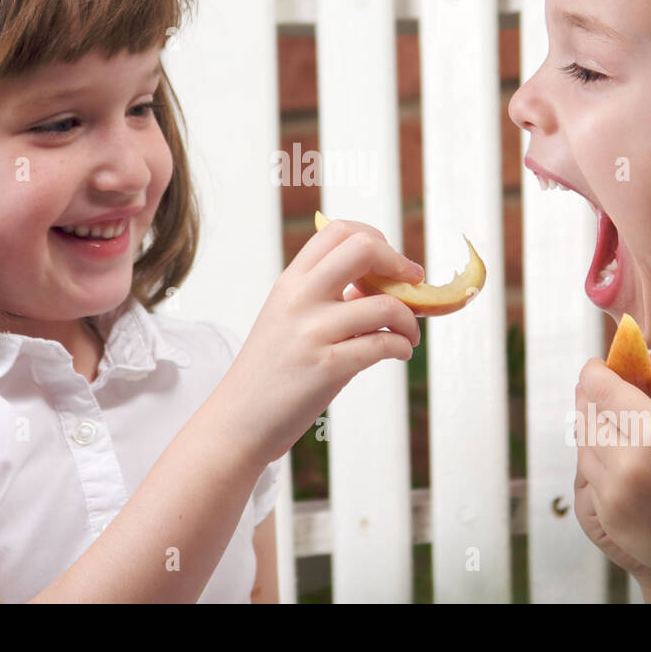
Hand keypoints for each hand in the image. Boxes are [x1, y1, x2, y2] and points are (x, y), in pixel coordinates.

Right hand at [216, 217, 423, 465]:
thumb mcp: (287, 318)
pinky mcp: (328, 367)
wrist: (238, 421)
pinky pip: (383, 344)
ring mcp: (313, 332)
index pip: (337, 231)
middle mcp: (299, 298)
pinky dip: (402, 346)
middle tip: (412, 285)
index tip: (391, 264)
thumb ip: (324, 296)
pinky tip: (400, 353)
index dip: (375, 239)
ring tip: (408, 334)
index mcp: (290, 282)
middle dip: (400, 263)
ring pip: (386, 304)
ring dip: (410, 319)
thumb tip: (378, 281)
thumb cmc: (269, 371)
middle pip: (364, 248)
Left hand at [572, 347, 650, 596]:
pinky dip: (595, 456)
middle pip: (586, 412)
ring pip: (582, 442)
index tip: (600, 365)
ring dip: (591, 424)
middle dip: (591, 394)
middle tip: (605, 387)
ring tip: (612, 419)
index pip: (601, 387)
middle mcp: (625, 462)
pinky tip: (616, 453)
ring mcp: (611, 492)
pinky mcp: (605, 514)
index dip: (595, 370)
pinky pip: (588, 473)